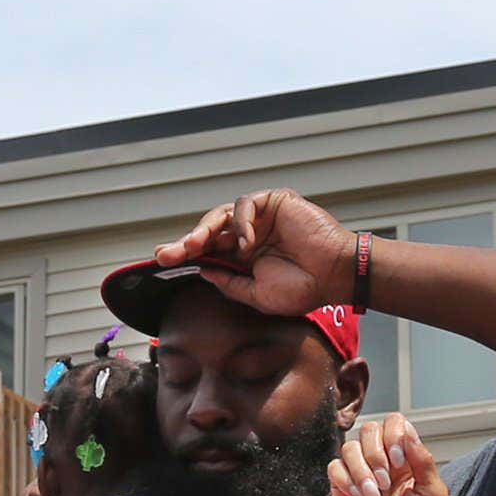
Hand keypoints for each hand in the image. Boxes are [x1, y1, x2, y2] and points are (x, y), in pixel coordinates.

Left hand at [150, 190, 357, 314]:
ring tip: (194, 246)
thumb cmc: (303, 289)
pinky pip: (246, 204)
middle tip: (169, 253)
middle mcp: (249, 234)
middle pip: (209, 231)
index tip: (161, 259)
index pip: (208, 251)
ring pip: (222, 215)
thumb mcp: (256, 294)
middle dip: (186, 242)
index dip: (185, 253)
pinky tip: (246, 242)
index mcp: (243, 256)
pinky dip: (241, 221)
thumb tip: (202, 269)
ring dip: (204, 230)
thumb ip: (228, 282)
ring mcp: (261, 217)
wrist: (333, 276)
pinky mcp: (274, 202)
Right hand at [331, 414, 448, 495]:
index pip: (395, 423)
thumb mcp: (432, 493)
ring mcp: (359, 469)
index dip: (394, 435)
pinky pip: (334, 467)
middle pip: (370, 429)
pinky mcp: (341, 484)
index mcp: (404, 454)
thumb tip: (408, 434)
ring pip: (350, 447)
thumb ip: (424, 461)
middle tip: (386, 482)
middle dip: (377, 454)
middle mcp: (380, 457)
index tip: (400, 462)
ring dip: (363, 472)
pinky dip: (347, 482)